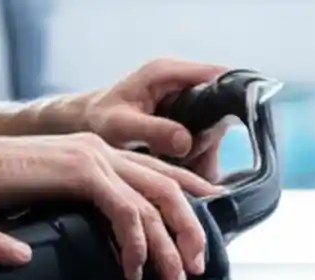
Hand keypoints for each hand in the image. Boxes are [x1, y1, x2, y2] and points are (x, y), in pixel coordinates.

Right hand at [0, 132, 221, 279]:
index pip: (161, 175)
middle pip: (170, 190)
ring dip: (168, 248)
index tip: (212, 230)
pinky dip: (136, 243)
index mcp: (101, 155)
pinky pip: (125, 210)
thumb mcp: (55, 202)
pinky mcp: (80, 171)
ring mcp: (94, 157)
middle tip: (197, 268)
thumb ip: (86, 214)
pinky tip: (134, 270)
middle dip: (191, 232)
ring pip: (155, 204)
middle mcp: (104, 151)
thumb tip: (110, 251)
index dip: (193, 201)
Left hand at [78, 58, 227, 178]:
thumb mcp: (120, 126)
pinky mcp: (187, 119)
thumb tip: (186, 141)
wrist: (83, 124)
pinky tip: (177, 171)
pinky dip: (195, 160)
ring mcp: (186, 101)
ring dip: (201, 156)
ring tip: (175, 170)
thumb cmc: (96, 120)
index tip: (217, 138)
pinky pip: (204, 142)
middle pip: (220, 112)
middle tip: (183, 162)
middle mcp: (182, 82)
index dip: (231, 102)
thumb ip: (152, 131)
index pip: (218, 76)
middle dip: (206, 143)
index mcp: (168, 72)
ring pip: (214, 132)